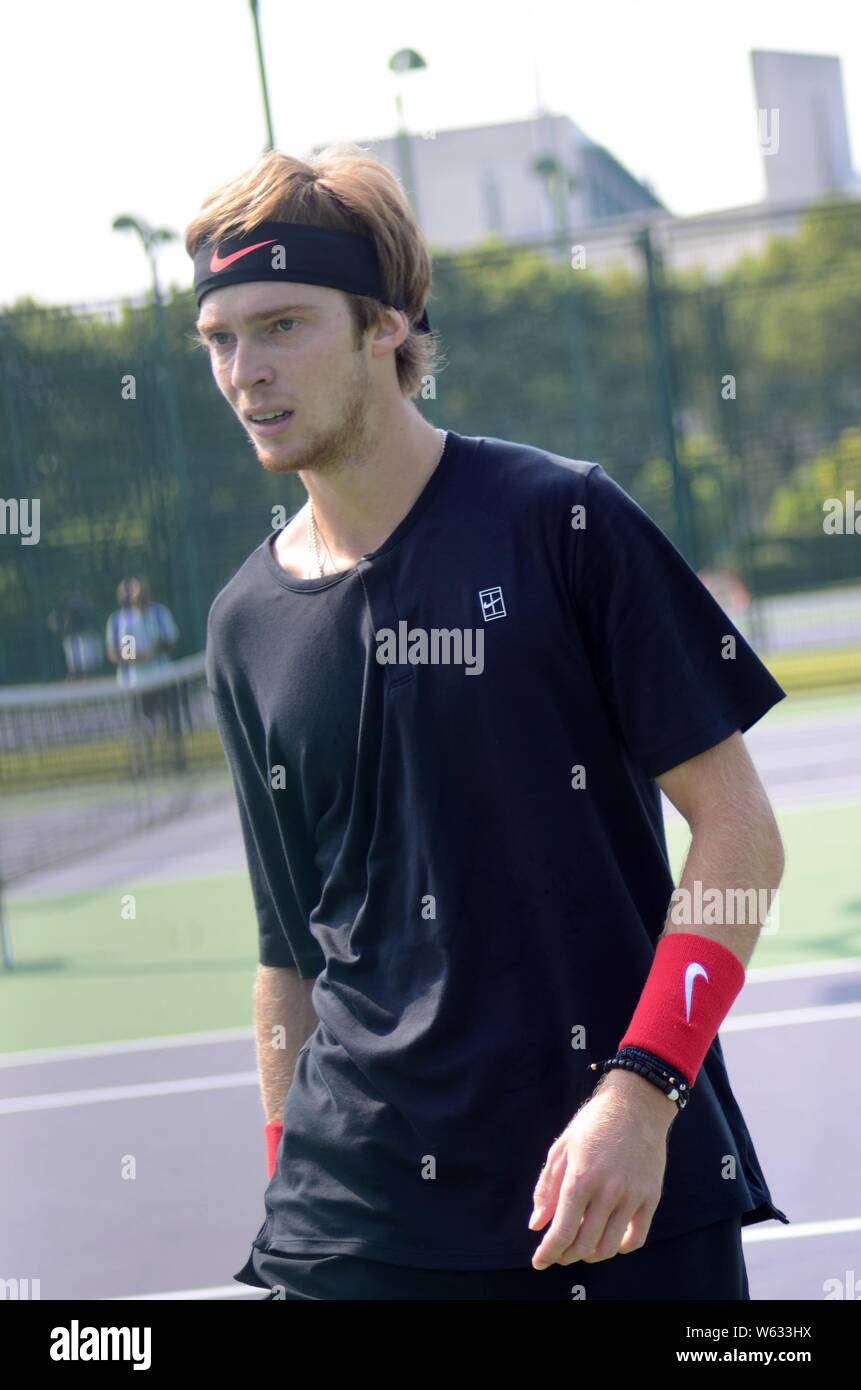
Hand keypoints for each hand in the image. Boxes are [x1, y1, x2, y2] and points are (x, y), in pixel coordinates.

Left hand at [528, 1071, 673, 1268]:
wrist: (636, 1104)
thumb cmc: (593, 1123)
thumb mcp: (562, 1148)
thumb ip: (547, 1188)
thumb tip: (536, 1225)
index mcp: (580, 1178)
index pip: (562, 1232)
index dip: (548, 1252)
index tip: (539, 1261)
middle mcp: (607, 1191)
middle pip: (584, 1245)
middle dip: (566, 1255)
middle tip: (558, 1252)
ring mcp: (632, 1196)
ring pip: (609, 1246)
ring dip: (590, 1255)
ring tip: (580, 1247)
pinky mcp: (651, 1197)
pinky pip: (637, 1238)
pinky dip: (620, 1247)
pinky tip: (608, 1239)